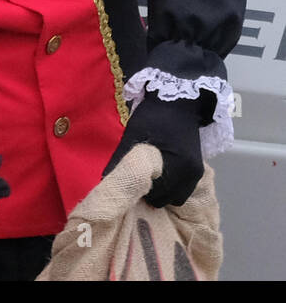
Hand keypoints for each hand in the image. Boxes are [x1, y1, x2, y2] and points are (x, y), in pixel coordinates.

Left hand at [105, 92, 203, 206]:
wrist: (178, 104)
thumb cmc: (152, 117)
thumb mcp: (132, 135)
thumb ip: (120, 158)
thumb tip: (104, 179)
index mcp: (174, 165)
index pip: (151, 193)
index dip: (136, 191)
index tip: (127, 184)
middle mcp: (189, 174)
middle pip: (163, 198)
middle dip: (149, 194)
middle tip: (136, 181)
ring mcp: (196, 174)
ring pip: (174, 198)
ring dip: (161, 194)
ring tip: (148, 179)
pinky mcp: (198, 172)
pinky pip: (183, 192)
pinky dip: (171, 189)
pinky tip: (160, 177)